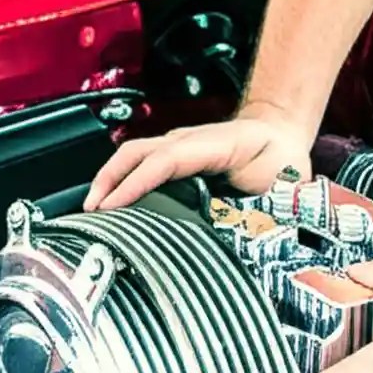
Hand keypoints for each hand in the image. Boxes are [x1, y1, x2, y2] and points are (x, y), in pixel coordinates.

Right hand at [84, 104, 313, 210]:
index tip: (113, 207)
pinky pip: (141, 164)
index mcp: (211, 146)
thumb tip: (237, 238)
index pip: (163, 162)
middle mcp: (188, 141)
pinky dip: (122, 180)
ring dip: (110, 180)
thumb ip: (257, 208)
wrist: (280, 134)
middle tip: (92, 213)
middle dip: (108, 180)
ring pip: (133, 156)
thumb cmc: (278, 160)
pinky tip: (114, 204)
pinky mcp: (175, 156)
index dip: (135, 184)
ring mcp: (178, 145)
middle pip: (135, 153)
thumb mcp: (276, 186)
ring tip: (94, 212)